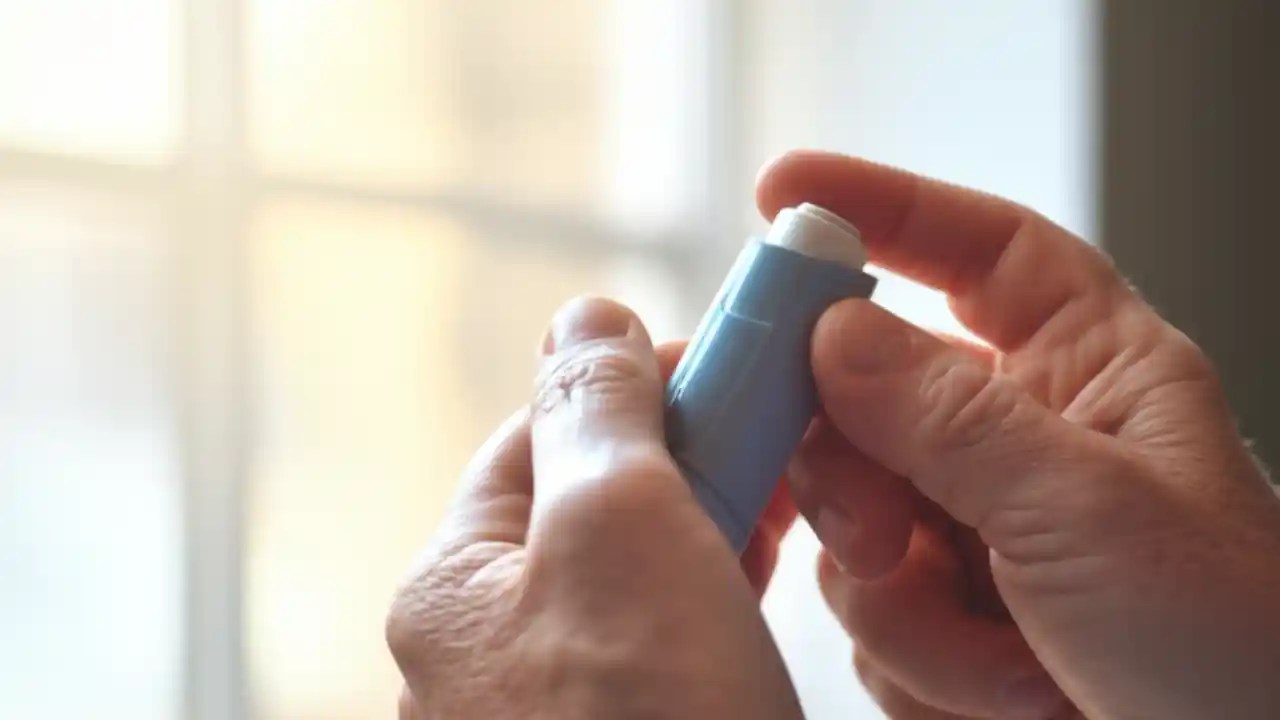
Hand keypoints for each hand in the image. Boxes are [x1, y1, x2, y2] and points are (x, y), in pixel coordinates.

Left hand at [386, 298, 801, 719]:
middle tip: (773, 444)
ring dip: (711, 526)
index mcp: (452, 590)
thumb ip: (596, 411)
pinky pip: (667, 638)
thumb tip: (584, 319)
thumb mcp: (616, 527)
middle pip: (594, 505)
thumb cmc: (642, 714)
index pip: (544, 436)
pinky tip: (762, 583)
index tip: (732, 364)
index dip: (639, 387)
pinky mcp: (628, 717)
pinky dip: (716, 599)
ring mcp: (554, 698)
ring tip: (783, 507)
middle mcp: (487, 647)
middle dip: (689, 461)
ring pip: (639, 574)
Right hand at [759, 151, 1279, 718]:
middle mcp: (1019, 443)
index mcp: (1088, 374)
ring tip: (1007, 664)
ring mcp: (976, 532)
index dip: (886, 207)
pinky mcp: (948, 616)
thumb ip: (950, 418)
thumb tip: (832, 332)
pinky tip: (1004, 696)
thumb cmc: (1232, 650)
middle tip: (877, 534)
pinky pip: (865, 611)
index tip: (783, 196)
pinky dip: (917, 663)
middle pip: (867, 392)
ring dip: (908, 603)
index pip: (980, 251)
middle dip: (857, 471)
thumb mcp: (1089, 514)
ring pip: (851, 516)